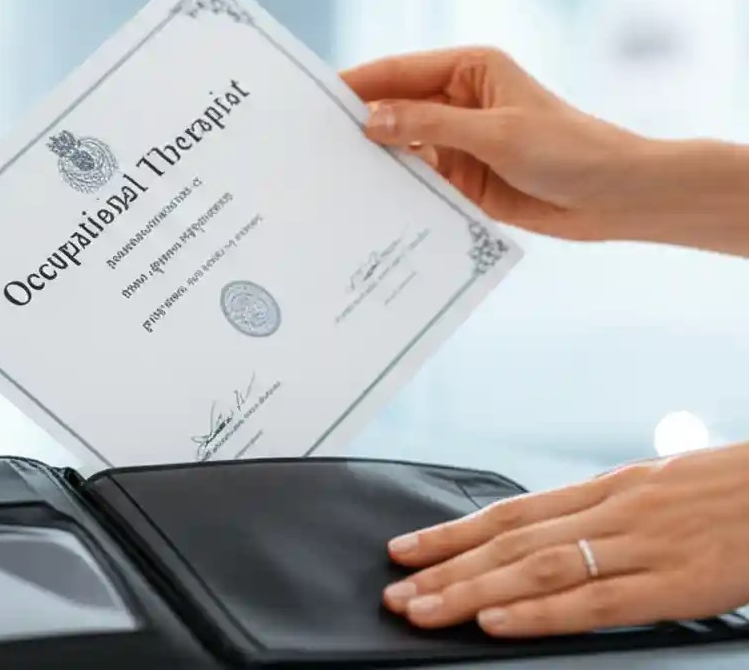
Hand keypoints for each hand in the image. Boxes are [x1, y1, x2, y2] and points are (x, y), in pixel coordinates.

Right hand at [342, 46, 655, 241]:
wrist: (614, 198)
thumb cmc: (569, 150)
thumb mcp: (496, 134)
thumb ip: (431, 127)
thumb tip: (372, 121)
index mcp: (468, 71)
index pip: (400, 73)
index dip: (358, 84)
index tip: (317, 100)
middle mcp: (458, 102)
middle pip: (395, 111)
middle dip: (360, 127)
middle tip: (313, 146)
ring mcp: (458, 143)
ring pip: (402, 150)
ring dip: (376, 164)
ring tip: (331, 181)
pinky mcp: (462, 180)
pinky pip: (418, 184)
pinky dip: (397, 193)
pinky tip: (368, 206)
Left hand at [381, 443, 748, 637]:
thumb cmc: (733, 493)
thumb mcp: (661, 490)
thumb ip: (606, 512)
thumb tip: (552, 534)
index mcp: (606, 489)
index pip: (511, 512)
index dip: (452, 532)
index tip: (406, 549)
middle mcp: (611, 512)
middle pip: (510, 542)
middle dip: (445, 568)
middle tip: (396, 591)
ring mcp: (640, 547)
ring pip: (536, 570)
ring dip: (471, 591)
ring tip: (423, 610)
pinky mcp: (675, 584)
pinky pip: (594, 602)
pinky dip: (538, 613)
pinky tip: (496, 622)